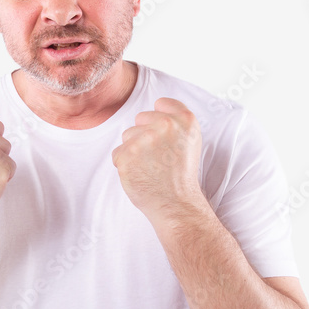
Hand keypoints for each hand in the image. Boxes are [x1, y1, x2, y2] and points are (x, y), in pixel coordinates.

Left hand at [111, 98, 204, 222]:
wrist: (176, 204)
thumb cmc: (181, 175)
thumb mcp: (190, 140)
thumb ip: (176, 120)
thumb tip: (156, 106)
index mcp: (185, 119)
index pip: (161, 103)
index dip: (159, 121)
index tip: (166, 138)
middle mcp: (166, 125)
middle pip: (140, 119)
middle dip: (145, 135)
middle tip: (159, 157)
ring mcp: (145, 139)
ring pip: (127, 136)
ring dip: (134, 151)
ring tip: (150, 167)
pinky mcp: (127, 155)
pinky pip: (118, 153)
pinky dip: (125, 165)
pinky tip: (140, 175)